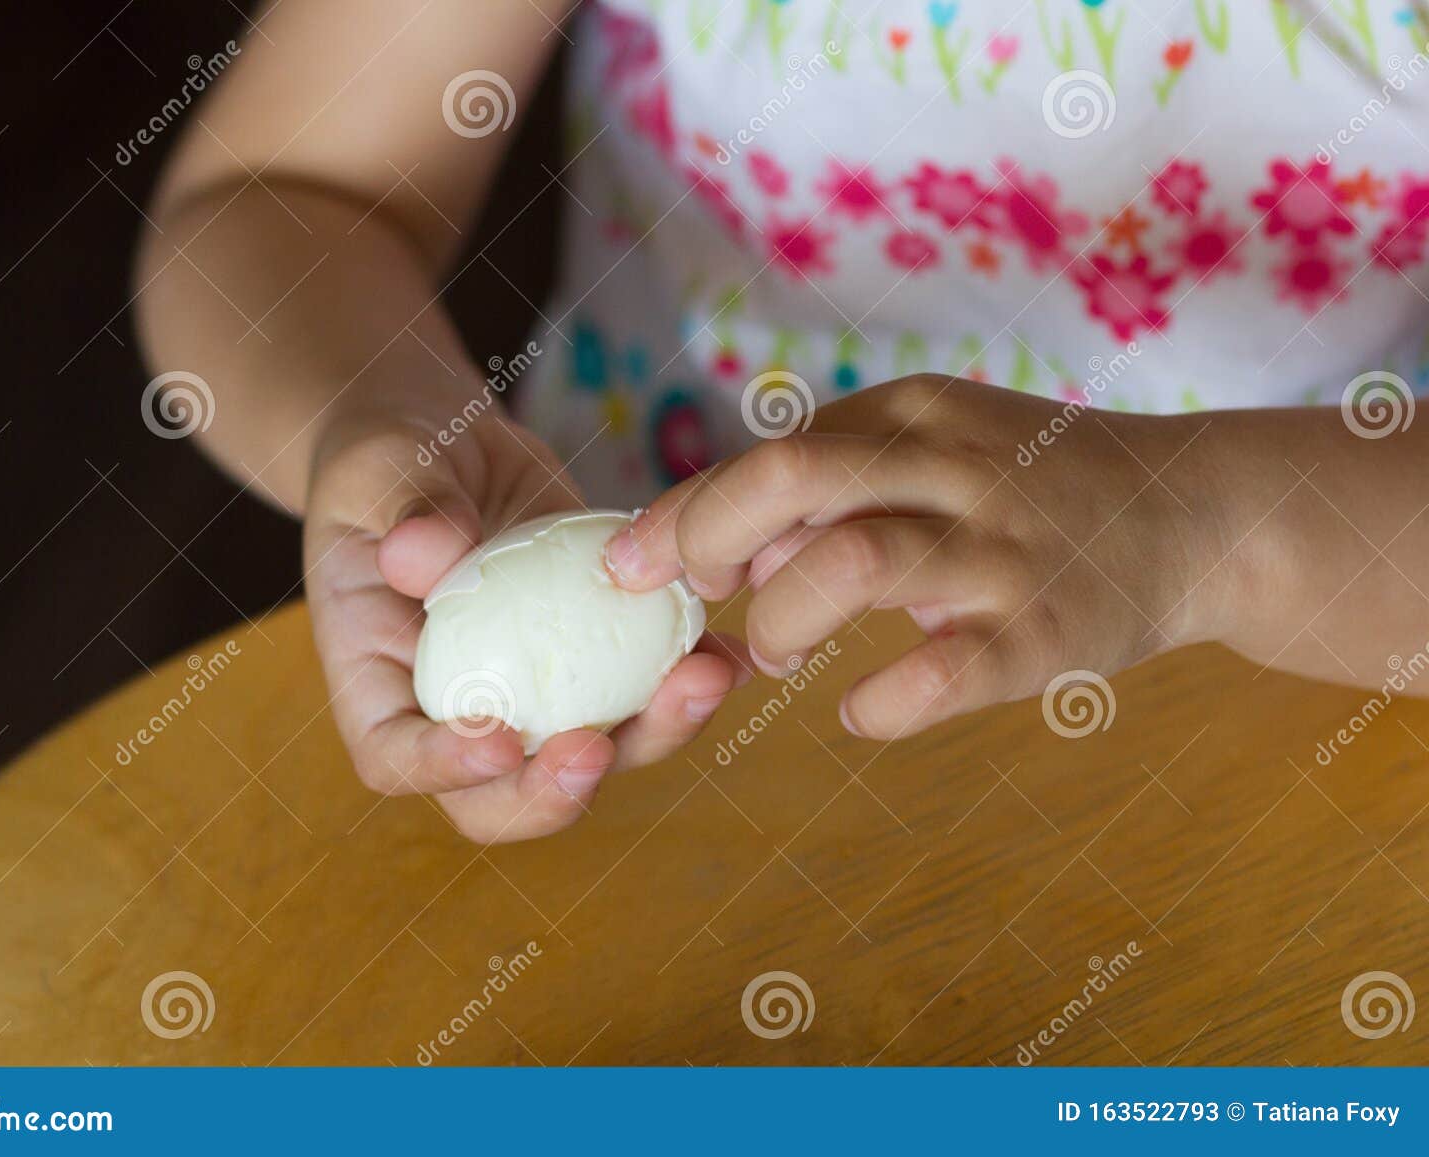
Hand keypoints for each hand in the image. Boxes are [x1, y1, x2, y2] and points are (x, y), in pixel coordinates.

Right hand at [304, 402, 748, 841]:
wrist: (448, 445)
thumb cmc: (388, 459)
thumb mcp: (381, 471)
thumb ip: (406, 511)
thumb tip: (421, 556)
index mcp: (377, 682)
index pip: (394, 758)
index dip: (444, 770)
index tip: (499, 740)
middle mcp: (455, 710)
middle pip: (499, 796)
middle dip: (554, 791)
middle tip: (601, 747)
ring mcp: (532, 695)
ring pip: (592, 753)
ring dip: (653, 731)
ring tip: (702, 677)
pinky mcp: (593, 663)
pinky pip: (641, 691)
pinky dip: (688, 679)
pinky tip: (729, 650)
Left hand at [604, 375, 1228, 739]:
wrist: (1196, 515)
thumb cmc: (1032, 487)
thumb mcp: (938, 449)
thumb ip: (835, 486)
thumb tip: (725, 546)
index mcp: (915, 414)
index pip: (770, 452)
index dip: (687, 512)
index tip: (635, 564)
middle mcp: (955, 467)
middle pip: (793, 476)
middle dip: (707, 539)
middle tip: (688, 601)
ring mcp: (1004, 550)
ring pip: (852, 562)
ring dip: (784, 617)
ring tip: (774, 652)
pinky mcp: (1045, 634)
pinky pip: (936, 675)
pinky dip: (875, 702)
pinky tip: (861, 710)